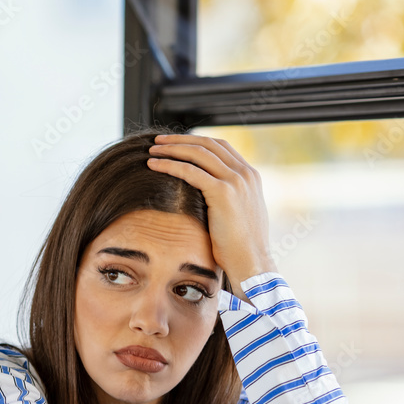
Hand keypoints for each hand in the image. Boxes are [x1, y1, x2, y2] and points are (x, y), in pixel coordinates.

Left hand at [147, 134, 274, 298]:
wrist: (251, 264)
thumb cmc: (240, 246)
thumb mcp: (238, 214)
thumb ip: (227, 197)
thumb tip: (205, 193)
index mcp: (250, 175)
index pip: (220, 146)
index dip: (195, 141)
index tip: (174, 143)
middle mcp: (245, 173)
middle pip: (208, 143)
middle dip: (180, 140)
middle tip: (158, 141)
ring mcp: (236, 181)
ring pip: (198, 153)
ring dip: (172, 149)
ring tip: (152, 151)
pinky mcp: (223, 192)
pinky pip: (190, 171)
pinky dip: (169, 165)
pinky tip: (154, 165)